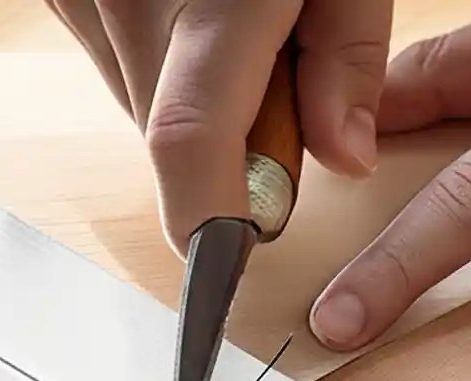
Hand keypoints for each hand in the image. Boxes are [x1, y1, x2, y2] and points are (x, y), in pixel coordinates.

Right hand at [46, 0, 394, 255]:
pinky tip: (192, 14)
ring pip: (142, 106)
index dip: (206, 219)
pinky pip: (122, 67)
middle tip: (280, 94)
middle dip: (228, 153)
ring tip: (233, 31)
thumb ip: (348, 58)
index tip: (227, 264)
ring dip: (194, 105)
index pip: (191, 139)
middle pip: (169, 138)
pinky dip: (164, 67)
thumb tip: (341, 157)